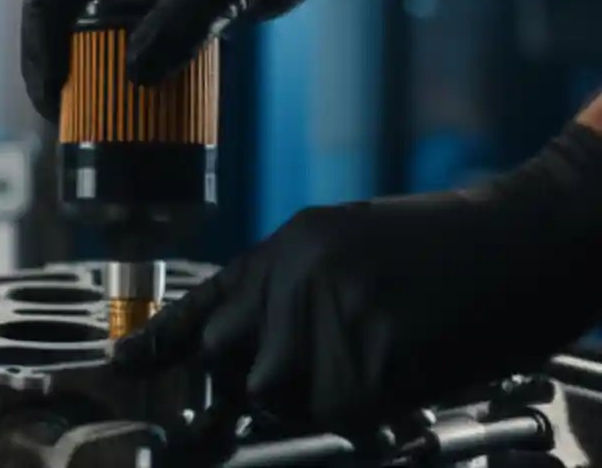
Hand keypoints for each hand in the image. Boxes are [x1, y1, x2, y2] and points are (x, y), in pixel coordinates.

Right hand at [20, 0, 404, 121]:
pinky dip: (110, 71)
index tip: (51, 81)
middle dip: (47, 57)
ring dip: (73, 68)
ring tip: (71, 117)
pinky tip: (113, 105)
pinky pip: (118, 38)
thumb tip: (134, 77)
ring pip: (81, 24)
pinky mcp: (158, 0)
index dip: (39, 29)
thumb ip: (183, 24)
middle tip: (53, 110)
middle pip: (56, 3)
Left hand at [112, 122, 601, 431]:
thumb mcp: (351, 252)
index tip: (121, 363)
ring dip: (317, 402)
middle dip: (254, 388)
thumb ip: (293, 296)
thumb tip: (252, 358)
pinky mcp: (374, 353)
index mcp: (289, 247)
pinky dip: (370, 411)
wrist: (530, 235)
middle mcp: (296, 275)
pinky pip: (343, 415)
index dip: (159, 340)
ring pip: (280, 396)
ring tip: (371, 366)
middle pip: (232, 364)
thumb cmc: (448, 250)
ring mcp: (332, 313)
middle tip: (310, 383)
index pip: (206, 304)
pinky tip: (404, 372)